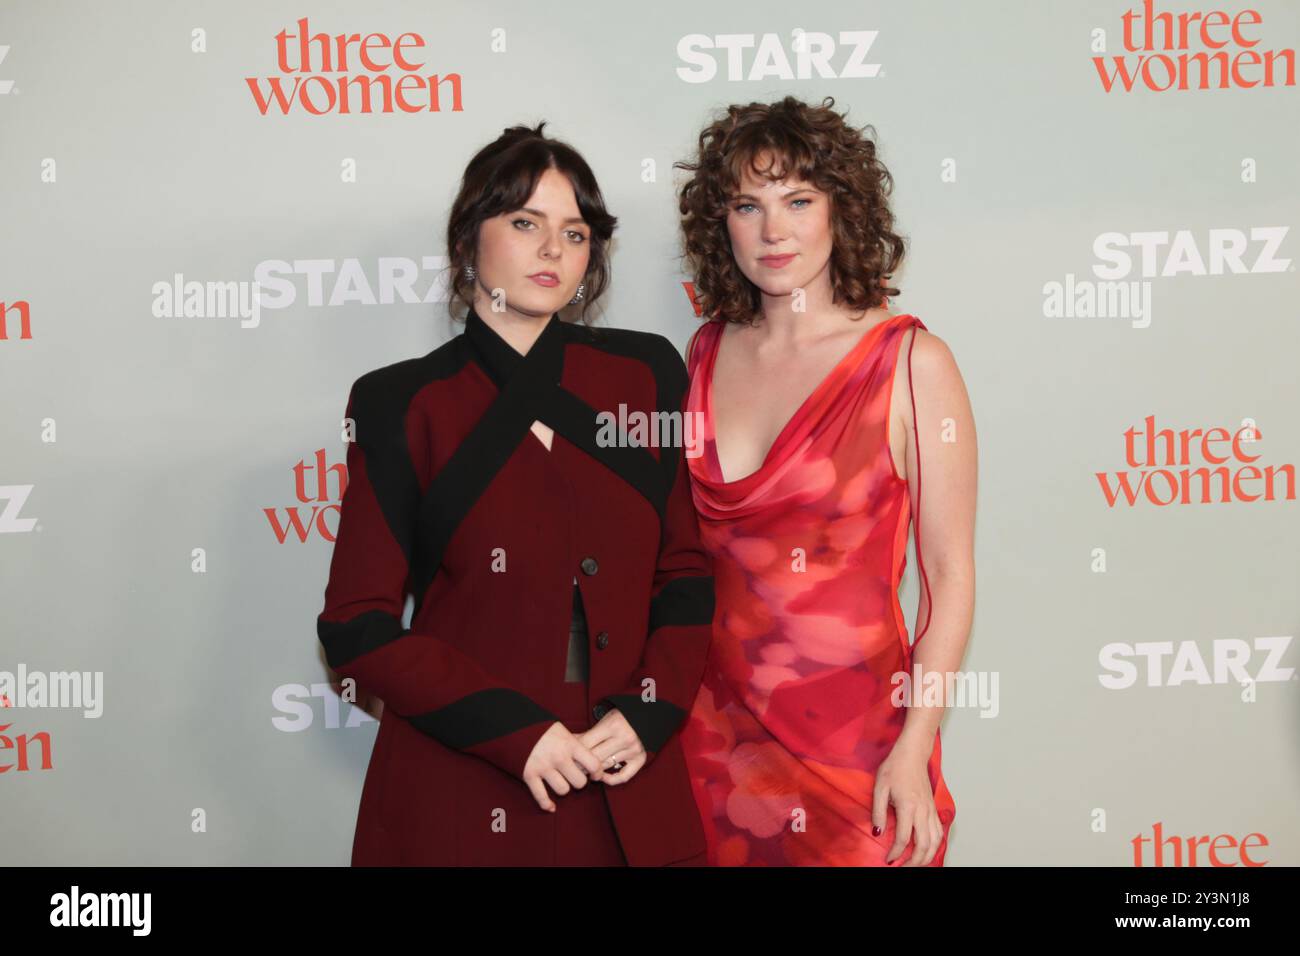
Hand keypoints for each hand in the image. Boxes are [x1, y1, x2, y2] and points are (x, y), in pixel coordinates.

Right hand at [522, 722, 602, 811]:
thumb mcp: (563, 730)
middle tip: (575, 775)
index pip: (593, 764)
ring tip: (560, 780)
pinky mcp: (529, 775)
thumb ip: (576, 744)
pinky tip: (551, 807)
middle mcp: (558, 757)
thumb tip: (595, 756)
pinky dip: (546, 804)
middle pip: (579, 782)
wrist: (513, 722)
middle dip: (579, 780)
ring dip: (563, 787)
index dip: (597, 772)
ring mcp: (543, 767)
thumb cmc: (542, 727)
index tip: (595, 773)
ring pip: (563, 790)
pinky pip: (541, 796)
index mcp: (569, 744)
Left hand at [575, 709, 646, 785]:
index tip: (568, 754)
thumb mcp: (606, 719)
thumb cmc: (623, 717)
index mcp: (613, 725)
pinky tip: (602, 776)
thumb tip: (570, 742)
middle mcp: (624, 738)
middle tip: (573, 766)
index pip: (587, 743)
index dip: (574, 751)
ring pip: (606, 766)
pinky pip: (624, 776)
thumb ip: (589, 732)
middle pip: (594, 757)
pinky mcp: (641, 759)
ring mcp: (633, 750)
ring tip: (585, 770)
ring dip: (593, 771)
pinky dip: (611, 780)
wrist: (648, 716)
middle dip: (581, 763)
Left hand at [872, 744, 943, 866]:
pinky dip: (935, 845)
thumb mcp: (880, 787)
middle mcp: (923, 811)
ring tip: (915, 864)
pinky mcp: (934, 808)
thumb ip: (878, 811)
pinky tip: (928, 850)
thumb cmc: (895, 767)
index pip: (904, 838)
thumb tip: (878, 832)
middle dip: (914, 861)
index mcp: (908, 806)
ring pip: (935, 841)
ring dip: (927, 856)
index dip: (896, 853)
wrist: (912, 754)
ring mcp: (931, 810)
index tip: (888, 860)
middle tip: (902, 867)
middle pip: (924, 845)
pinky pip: (939, 832)